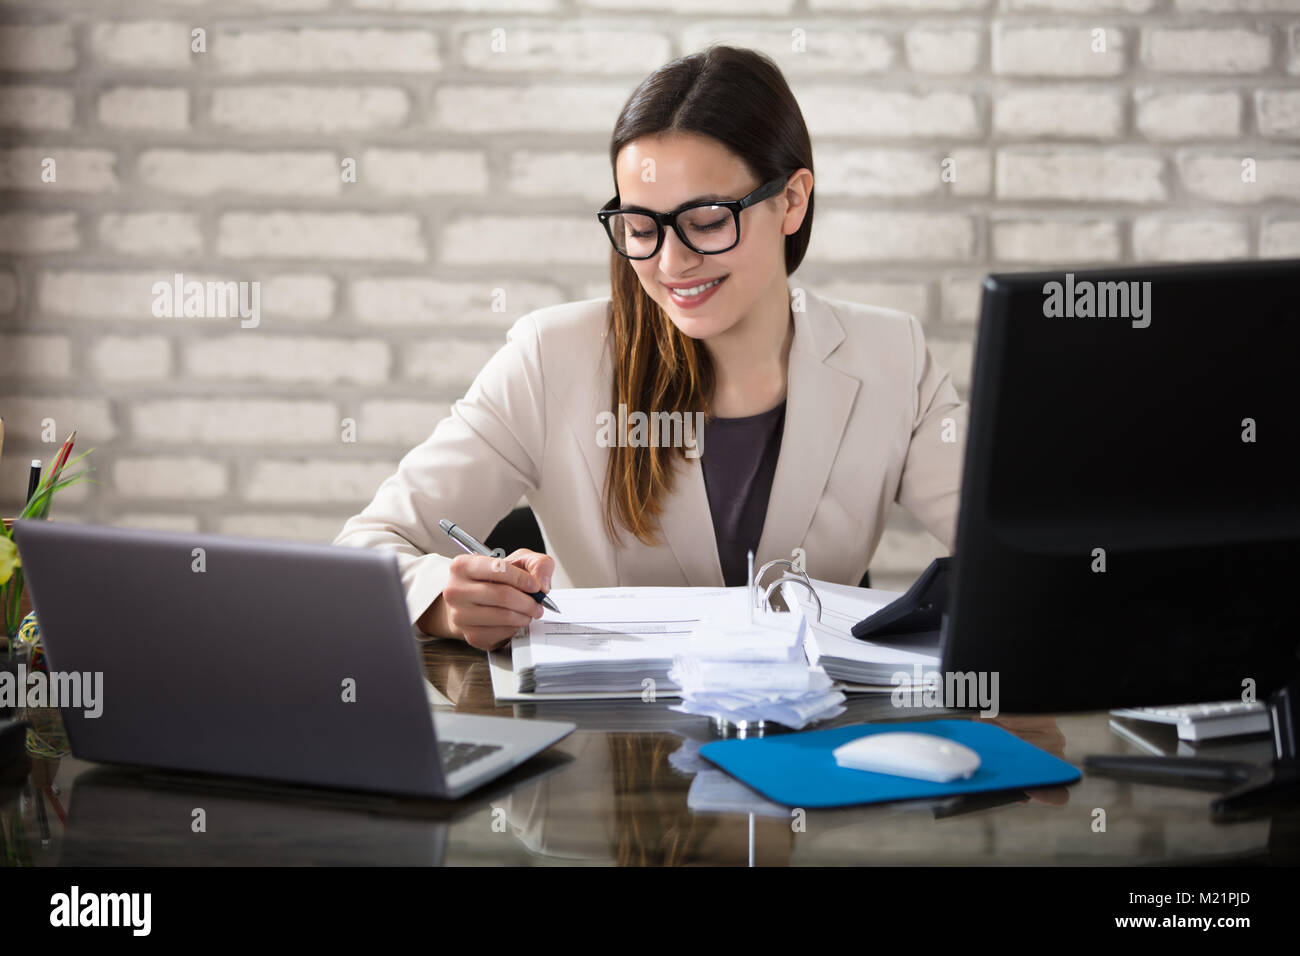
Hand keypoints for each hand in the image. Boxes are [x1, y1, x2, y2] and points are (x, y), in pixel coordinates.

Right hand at [434, 549, 554, 651]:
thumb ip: (537, 563)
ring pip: (503, 616)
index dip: (522, 578)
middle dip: (527, 600)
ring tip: (529, 611)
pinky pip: (502, 633)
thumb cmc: (495, 580)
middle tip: (538, 603)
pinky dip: (515, 627)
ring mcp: (461, 616)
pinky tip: (515, 620)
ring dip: (525, 615)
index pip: (497, 569)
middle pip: (502, 595)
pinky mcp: (471, 635)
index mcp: (462, 566)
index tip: (536, 585)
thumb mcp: (518, 561)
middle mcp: (455, 591)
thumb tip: (541, 583)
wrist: (474, 603)